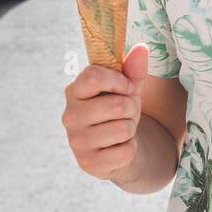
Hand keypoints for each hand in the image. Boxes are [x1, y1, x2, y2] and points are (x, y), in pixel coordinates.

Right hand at [61, 43, 148, 181]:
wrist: (115, 147)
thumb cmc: (118, 112)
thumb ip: (132, 70)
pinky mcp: (88, 163)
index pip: (93, 76)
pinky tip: (118, 147)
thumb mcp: (126, 89)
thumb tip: (141, 49)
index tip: (128, 87)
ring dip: (131, 129)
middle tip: (126, 114)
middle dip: (132, 109)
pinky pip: (125, 152)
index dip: (119, 81)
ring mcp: (76, 141)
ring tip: (121, 130)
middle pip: (116, 105)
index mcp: (74, 91)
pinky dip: (129, 150)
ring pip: (123, 129)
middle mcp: (69, 116)